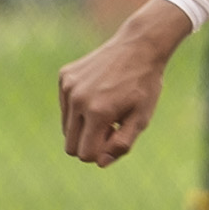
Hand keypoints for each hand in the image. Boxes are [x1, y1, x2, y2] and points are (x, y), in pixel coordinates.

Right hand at [59, 0, 193, 166]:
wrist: (138, 46)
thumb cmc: (144, 85)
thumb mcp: (142, 118)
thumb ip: (122, 144)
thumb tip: (100, 162)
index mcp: (98, 112)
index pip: (85, 154)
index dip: (101, 152)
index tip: (116, 135)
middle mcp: (77, 99)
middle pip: (70, 145)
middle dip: (89, 143)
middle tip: (112, 125)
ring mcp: (68, 87)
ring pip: (66, 127)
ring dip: (84, 125)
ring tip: (107, 107)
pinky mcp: (64, 77)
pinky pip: (65, 106)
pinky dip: (79, 107)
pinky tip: (99, 91)